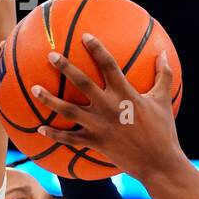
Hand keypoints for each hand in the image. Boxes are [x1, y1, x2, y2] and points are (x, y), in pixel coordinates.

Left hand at [31, 34, 184, 179]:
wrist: (158, 163)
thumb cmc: (163, 130)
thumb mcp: (163, 100)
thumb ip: (164, 75)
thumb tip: (165, 54)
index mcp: (126, 94)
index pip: (109, 65)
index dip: (97, 49)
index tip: (85, 36)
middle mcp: (109, 107)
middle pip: (82, 83)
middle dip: (66, 68)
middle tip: (51, 56)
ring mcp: (100, 126)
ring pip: (69, 110)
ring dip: (49, 99)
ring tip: (34, 89)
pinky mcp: (95, 143)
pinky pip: (70, 138)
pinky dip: (55, 134)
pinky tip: (40, 128)